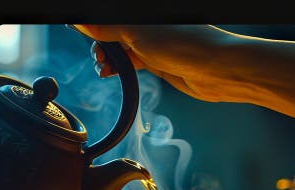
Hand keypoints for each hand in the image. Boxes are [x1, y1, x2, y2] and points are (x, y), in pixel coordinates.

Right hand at [73, 25, 240, 102]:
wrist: (216, 69)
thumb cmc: (185, 43)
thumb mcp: (136, 32)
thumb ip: (105, 26)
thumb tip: (78, 21)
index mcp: (143, 11)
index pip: (111, 16)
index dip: (93, 26)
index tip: (78, 32)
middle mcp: (148, 22)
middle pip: (113, 29)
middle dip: (99, 42)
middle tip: (97, 55)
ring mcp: (153, 40)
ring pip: (121, 46)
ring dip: (107, 57)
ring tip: (102, 67)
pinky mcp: (157, 59)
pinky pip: (131, 61)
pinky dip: (119, 67)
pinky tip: (109, 73)